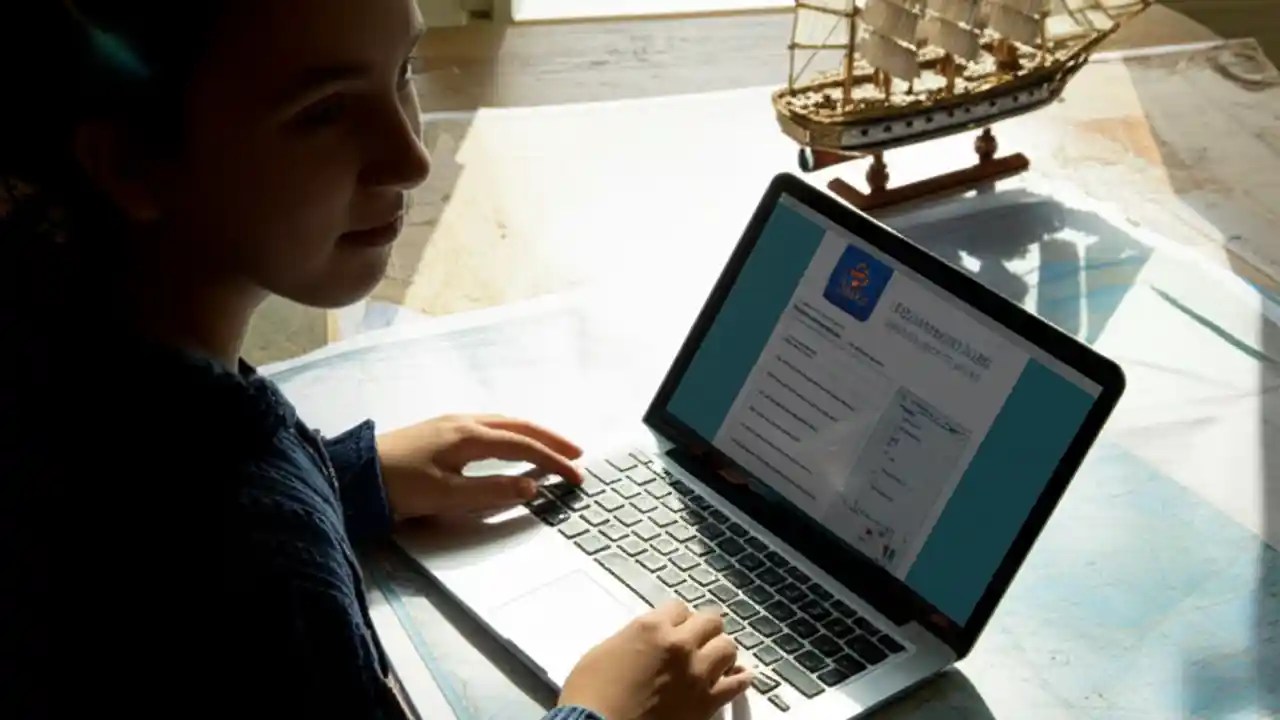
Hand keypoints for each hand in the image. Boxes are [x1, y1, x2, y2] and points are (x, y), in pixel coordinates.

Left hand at [376, 414, 583, 518]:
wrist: (353, 473)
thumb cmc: (398, 486)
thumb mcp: (446, 496)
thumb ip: (490, 492)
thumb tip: (530, 487)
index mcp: (469, 436)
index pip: (523, 446)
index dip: (553, 461)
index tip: (576, 476)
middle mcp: (465, 423)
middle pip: (519, 426)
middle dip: (551, 439)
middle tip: (577, 453)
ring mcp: (452, 423)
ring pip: (505, 422)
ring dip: (532, 433)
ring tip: (552, 446)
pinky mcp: (441, 430)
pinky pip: (490, 425)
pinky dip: (513, 433)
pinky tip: (511, 442)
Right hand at [558, 600, 752, 719]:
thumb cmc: (590, 693)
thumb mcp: (604, 651)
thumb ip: (633, 638)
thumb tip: (647, 640)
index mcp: (652, 627)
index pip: (679, 608)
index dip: (676, 618)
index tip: (673, 627)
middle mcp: (680, 644)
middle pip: (711, 621)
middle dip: (704, 629)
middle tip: (696, 640)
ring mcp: (697, 673)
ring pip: (728, 647)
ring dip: (720, 651)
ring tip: (713, 659)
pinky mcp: (707, 701)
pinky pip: (738, 684)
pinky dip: (740, 678)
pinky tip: (739, 677)